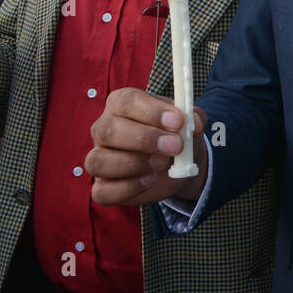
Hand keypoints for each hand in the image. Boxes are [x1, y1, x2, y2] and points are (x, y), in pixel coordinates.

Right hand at [86, 88, 208, 205]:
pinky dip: (127, 188)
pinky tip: (151, 180)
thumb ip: (193, 119)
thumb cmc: (175, 134)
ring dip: (133, 164)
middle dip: (144, 139)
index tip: (178, 122)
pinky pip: (102, 191)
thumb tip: (194, 123)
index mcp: (122, 104)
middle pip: (108, 130)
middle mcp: (103, 129)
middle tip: (175, 146)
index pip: (126, 101)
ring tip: (163, 163)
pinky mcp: (102, 186)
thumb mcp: (188, 123)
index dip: (151, 111)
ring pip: (98, 161)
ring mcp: (98, 158)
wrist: (178, 162)